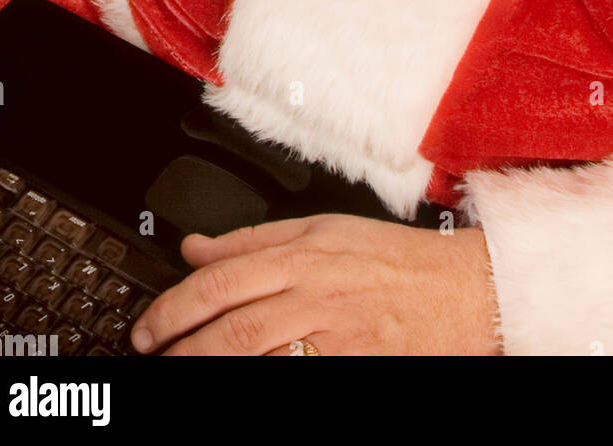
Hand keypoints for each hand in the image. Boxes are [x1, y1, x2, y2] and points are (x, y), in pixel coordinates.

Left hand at [129, 214, 502, 356]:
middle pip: (229, 326)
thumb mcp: (325, 230)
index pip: (220, 279)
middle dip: (179, 348)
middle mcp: (314, 293)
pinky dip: (258, 380)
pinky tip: (237, 382)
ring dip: (208, 368)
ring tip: (181, 372)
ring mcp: (333, 336)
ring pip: (253, 356)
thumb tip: (194, 248)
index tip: (147, 327)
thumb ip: (254, 239)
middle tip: (151, 356)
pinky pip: (292, 377)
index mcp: (304, 253)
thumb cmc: (398, 262)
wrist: (465, 293)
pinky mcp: (350, 368)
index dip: (173, 307)